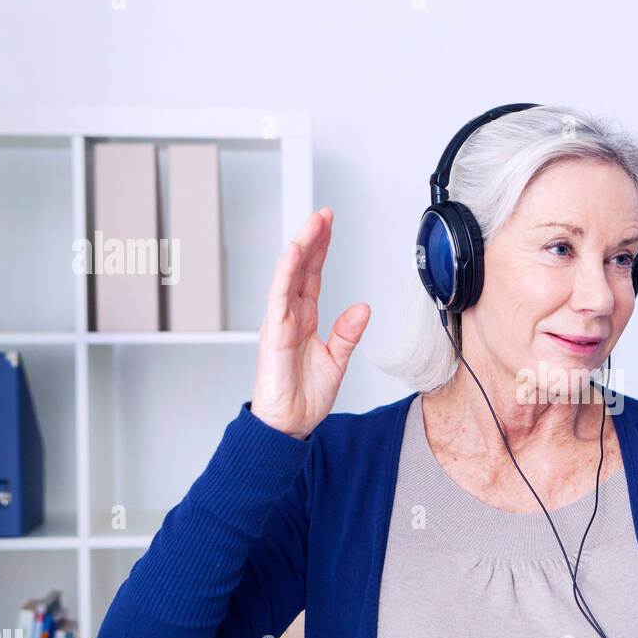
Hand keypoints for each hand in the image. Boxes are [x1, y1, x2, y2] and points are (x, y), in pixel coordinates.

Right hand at [250, 208, 369, 439]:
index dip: (321, 251)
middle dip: (312, 239)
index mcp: (304, 320)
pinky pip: (279, 295)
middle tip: (324, 214)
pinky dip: (286, 272)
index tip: (329, 227)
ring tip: (314, 223)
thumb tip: (362, 309)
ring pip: (289, 274)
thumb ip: (348, 334)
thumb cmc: (304, 397)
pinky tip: (295, 252)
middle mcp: (290, 316)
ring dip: (301, 246)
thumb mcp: (337, 361)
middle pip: (301, 268)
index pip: (312, 277)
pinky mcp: (274, 332)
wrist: (289, 423)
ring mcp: (280, 322)